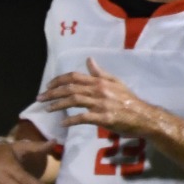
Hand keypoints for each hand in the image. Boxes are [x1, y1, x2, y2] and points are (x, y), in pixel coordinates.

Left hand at [42, 58, 163, 136]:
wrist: (143, 116)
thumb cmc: (128, 100)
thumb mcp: (116, 83)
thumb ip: (100, 73)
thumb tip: (89, 60)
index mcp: (100, 81)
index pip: (75, 77)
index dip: (58, 80)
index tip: (47, 86)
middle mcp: (99, 90)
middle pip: (70, 88)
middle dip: (52, 93)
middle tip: (39, 99)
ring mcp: (101, 104)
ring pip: (74, 100)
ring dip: (58, 104)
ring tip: (47, 109)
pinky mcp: (104, 117)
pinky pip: (83, 118)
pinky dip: (71, 120)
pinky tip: (62, 123)